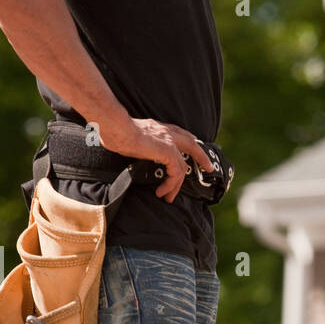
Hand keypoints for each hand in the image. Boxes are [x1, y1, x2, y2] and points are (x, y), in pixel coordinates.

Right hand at [95, 115, 214, 203]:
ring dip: (176, 185)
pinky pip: (176, 173)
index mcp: (159, 127)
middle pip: (192, 145)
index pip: (180, 134)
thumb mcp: (130, 137)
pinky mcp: (168, 152)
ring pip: (182, 167)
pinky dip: (171, 185)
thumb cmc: (116, 131)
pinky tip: (162, 191)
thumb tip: (130, 150)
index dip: (189, 143)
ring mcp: (170, 142)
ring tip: (168, 196)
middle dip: (201, 157)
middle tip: (208, 169)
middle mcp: (167, 132)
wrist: (117, 128)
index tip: (194, 151)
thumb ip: (138, 143)